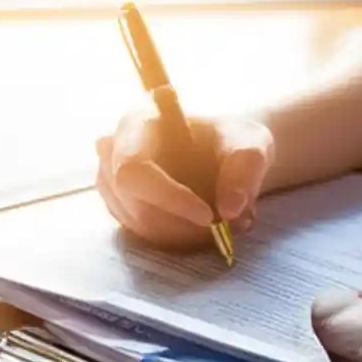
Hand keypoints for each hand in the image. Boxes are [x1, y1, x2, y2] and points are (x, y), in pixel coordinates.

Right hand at [96, 110, 274, 248]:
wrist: (224, 153)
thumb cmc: (232, 141)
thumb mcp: (252, 144)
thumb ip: (246, 169)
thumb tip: (230, 209)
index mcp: (137, 123)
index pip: (134, 169)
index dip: (167, 198)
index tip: (208, 217)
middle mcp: (113, 152)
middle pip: (134, 203)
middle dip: (181, 223)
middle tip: (223, 226)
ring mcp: (109, 181)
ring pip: (138, 223)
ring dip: (182, 233)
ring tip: (219, 222)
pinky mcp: (118, 205)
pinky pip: (141, 232)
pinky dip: (175, 238)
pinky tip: (200, 226)